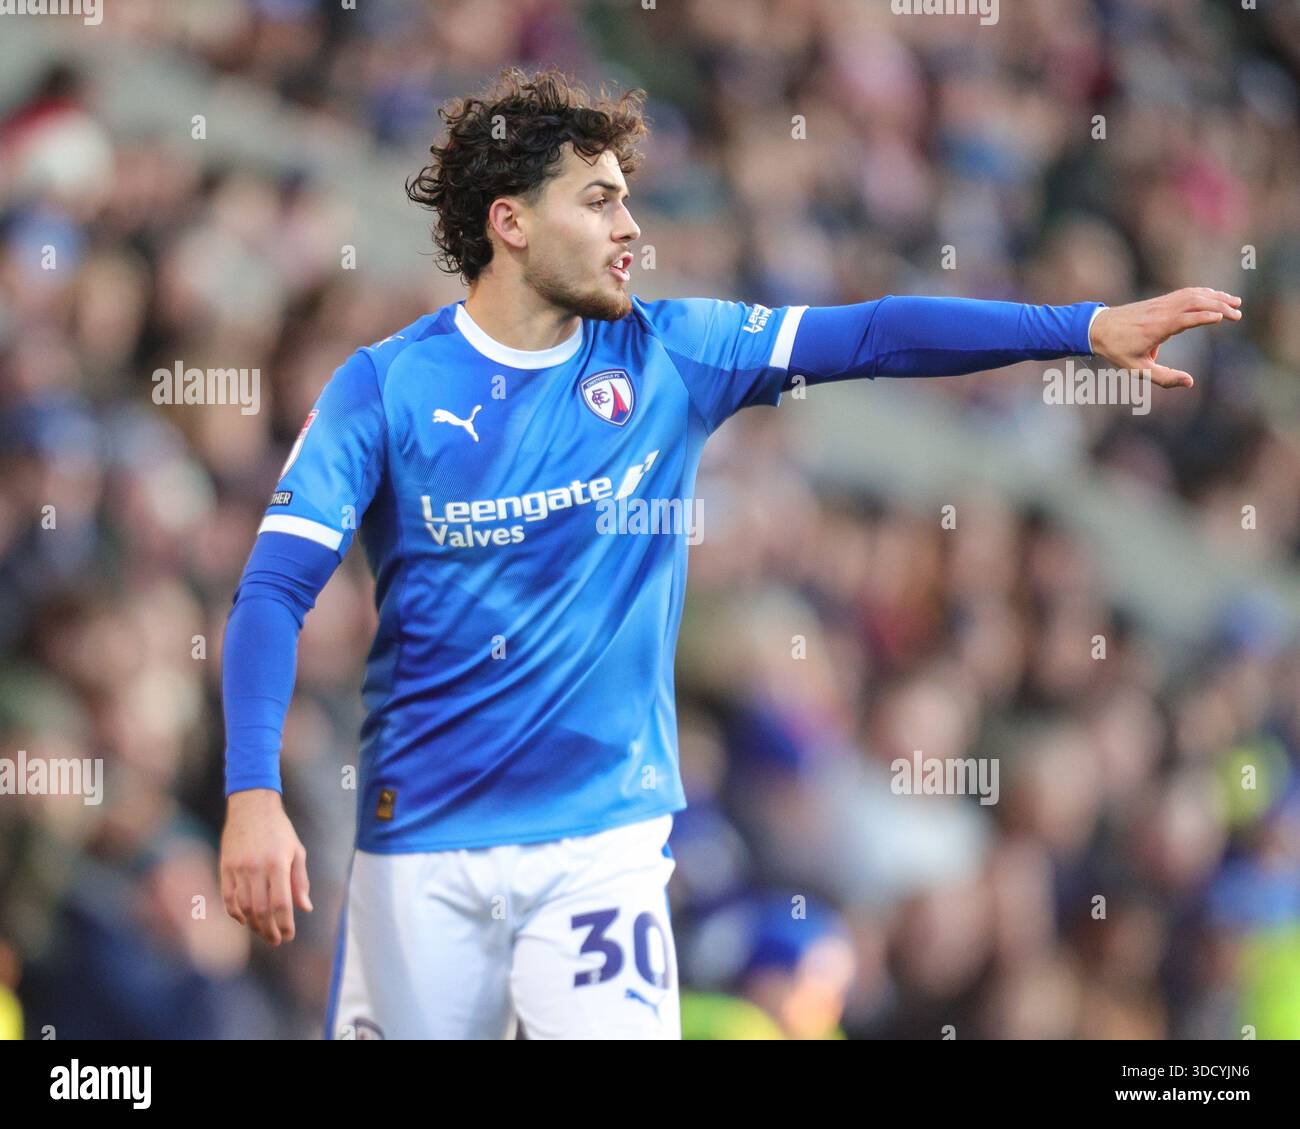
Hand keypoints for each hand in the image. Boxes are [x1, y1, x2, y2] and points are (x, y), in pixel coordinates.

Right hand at [220, 788, 312, 944]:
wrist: (251, 806)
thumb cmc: (279, 830)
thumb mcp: (296, 851)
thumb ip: (300, 881)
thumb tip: (305, 908)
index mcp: (278, 864)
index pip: (281, 904)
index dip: (285, 924)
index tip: (288, 936)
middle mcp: (257, 868)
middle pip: (261, 910)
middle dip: (269, 930)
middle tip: (275, 940)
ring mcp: (238, 868)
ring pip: (244, 907)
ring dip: (254, 924)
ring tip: (263, 932)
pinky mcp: (225, 867)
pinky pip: (228, 898)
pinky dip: (235, 913)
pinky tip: (244, 920)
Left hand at [1088, 287, 1242, 388]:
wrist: (1097, 328)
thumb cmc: (1117, 350)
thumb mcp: (1138, 370)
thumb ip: (1164, 378)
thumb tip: (1190, 382)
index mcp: (1157, 328)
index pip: (1185, 318)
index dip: (1204, 316)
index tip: (1223, 318)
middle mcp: (1161, 312)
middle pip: (1195, 302)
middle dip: (1219, 305)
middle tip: (1238, 314)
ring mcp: (1161, 303)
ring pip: (1192, 294)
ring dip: (1215, 296)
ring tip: (1236, 302)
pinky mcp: (1160, 300)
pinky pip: (1185, 293)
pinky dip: (1203, 293)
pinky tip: (1215, 297)